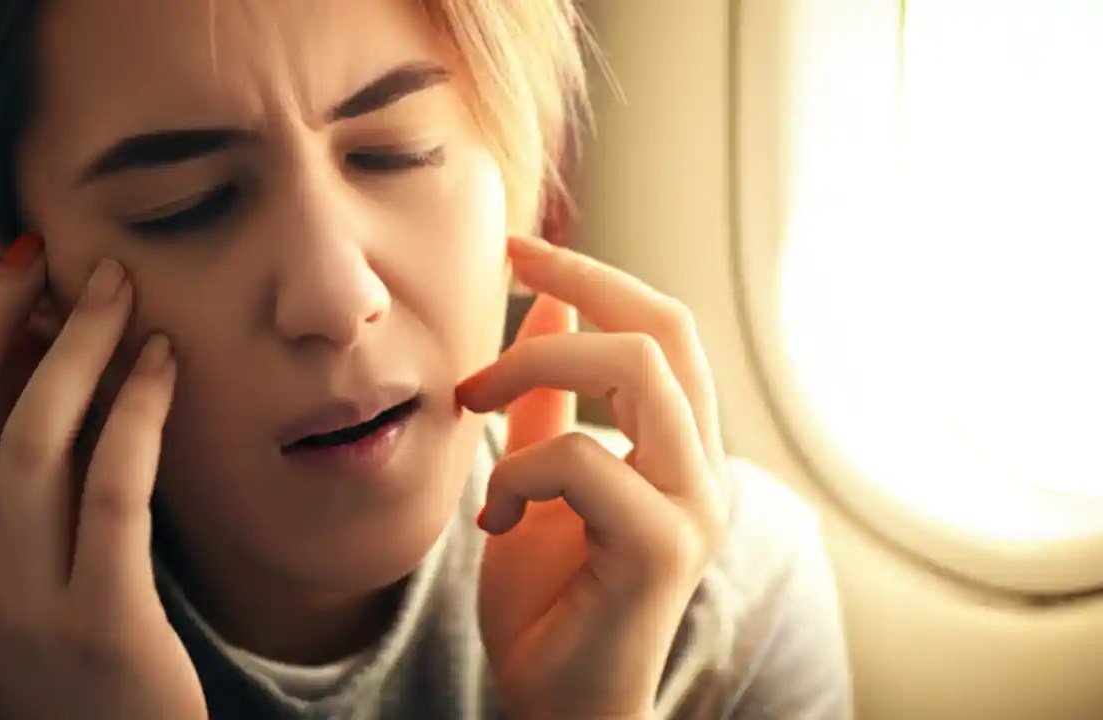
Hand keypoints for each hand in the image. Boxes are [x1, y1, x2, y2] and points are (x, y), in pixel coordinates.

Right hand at [0, 236, 204, 719]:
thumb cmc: (76, 661)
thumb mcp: (6, 580)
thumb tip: (21, 355)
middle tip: (36, 254)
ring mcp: (24, 600)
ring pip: (29, 436)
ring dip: (73, 342)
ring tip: (116, 285)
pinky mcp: (104, 619)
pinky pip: (113, 486)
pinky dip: (137, 408)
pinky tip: (165, 361)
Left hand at [457, 235, 729, 719]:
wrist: (556, 700)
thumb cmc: (549, 595)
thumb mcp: (538, 476)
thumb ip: (550, 403)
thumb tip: (555, 312)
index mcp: (678, 444)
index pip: (660, 326)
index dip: (595, 276)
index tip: (521, 247)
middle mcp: (701, 467)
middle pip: (665, 328)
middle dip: (582, 284)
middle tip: (509, 269)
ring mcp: (693, 506)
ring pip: (639, 372)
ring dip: (539, 365)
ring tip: (474, 400)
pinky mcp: (663, 549)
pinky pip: (587, 461)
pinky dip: (522, 469)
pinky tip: (496, 513)